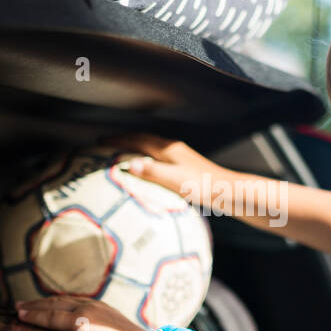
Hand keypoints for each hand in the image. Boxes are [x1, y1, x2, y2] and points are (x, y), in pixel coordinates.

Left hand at [13, 296, 148, 330]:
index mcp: (105, 312)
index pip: (76, 305)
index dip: (58, 306)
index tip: (44, 309)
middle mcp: (95, 306)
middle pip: (61, 301)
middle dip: (41, 303)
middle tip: (23, 306)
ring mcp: (88, 312)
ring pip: (53, 306)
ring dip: (34, 307)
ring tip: (18, 309)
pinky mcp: (81, 322)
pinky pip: (51, 317)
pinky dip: (34, 315)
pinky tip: (21, 316)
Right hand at [99, 132, 229, 207]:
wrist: (228, 191)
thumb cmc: (203, 187)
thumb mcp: (175, 181)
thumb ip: (153, 172)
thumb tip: (129, 164)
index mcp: (168, 150)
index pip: (138, 140)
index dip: (119, 140)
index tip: (101, 140)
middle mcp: (173, 148)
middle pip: (143, 139)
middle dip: (124, 140)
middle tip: (106, 143)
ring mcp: (180, 155)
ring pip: (151, 146)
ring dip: (135, 146)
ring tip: (121, 152)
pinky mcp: (185, 165)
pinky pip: (158, 155)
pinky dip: (146, 156)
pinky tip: (146, 166)